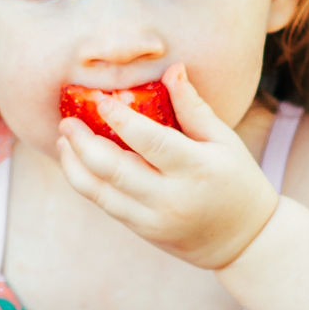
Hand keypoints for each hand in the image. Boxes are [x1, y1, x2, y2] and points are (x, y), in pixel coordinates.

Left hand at [56, 64, 279, 268]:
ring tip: (64, 141)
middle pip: (115, 169)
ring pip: (101, 192)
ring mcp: (154, 219)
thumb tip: (172, 69)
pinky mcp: (143, 231)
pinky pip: (106, 205)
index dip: (122, 120)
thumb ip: (194, 108)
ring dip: (75, 165)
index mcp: (197, 169)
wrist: (243, 240)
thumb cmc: (237, 181)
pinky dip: (87, 183)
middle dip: (84, 143)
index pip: (152, 142)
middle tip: (67, 121)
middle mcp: (172, 198)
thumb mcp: (225, 141)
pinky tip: (77, 163)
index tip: (101, 100)